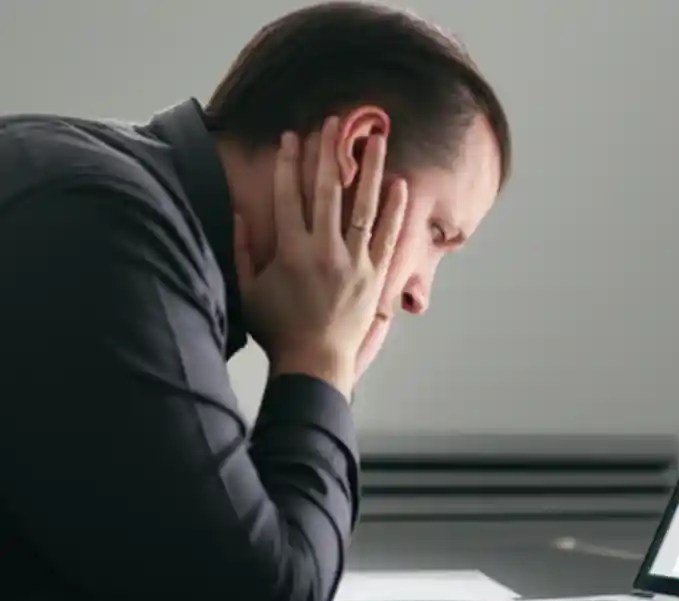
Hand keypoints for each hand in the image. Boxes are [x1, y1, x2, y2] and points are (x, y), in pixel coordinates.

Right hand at [234, 117, 408, 398]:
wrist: (315, 362)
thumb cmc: (278, 328)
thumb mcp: (248, 289)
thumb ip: (242, 249)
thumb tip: (242, 212)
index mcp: (291, 251)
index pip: (290, 195)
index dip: (290, 163)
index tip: (292, 136)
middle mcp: (325, 251)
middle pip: (329, 191)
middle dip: (330, 153)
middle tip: (333, 123)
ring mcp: (355, 262)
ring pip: (364, 206)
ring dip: (370, 169)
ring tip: (377, 139)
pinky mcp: (376, 276)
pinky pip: (387, 235)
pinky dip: (394, 209)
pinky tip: (399, 183)